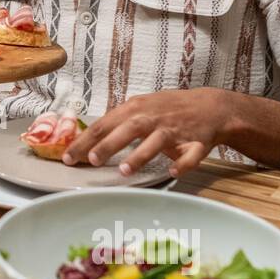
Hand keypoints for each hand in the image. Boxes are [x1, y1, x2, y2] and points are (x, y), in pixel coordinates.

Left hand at [64, 88, 229, 178]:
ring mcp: (175, 130)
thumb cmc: (167, 109)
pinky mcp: (197, 143)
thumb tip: (85, 140)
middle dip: (108, 145)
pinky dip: (182, 163)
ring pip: (156, 141)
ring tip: (124, 170)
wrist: (211, 106)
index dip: (85, 140)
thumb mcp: (139, 108)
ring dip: (140, 155)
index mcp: (135, 109)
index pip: (105, 124)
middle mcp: (153, 117)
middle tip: (90, 160)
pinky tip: (172, 172)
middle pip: (127, 129)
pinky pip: (191, 155)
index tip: (68, 156)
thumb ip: (116, 123)